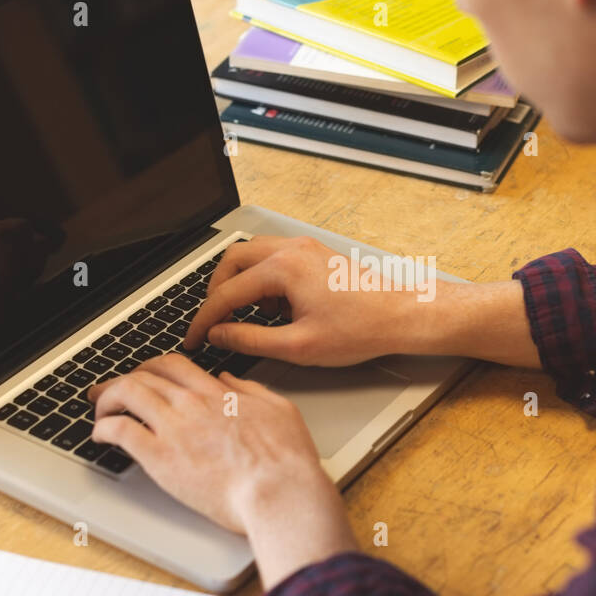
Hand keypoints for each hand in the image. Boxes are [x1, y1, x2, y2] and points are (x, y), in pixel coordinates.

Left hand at [87, 354, 357, 586]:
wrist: (278, 491)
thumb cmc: (286, 461)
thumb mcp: (279, 410)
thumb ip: (250, 391)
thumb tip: (229, 381)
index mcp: (219, 395)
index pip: (175, 366)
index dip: (152, 367)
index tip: (146, 376)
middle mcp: (192, 404)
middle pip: (145, 375)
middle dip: (123, 380)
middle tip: (111, 391)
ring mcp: (175, 428)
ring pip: (127, 394)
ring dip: (107, 399)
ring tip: (99, 411)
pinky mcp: (161, 457)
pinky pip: (120, 431)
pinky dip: (104, 429)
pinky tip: (99, 436)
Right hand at [183, 235, 421, 365]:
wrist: (401, 315)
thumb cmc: (361, 329)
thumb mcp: (298, 346)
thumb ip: (250, 339)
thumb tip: (220, 334)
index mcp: (283, 268)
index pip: (226, 293)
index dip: (204, 320)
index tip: (194, 338)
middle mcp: (291, 250)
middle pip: (232, 261)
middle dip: (217, 293)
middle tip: (215, 322)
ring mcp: (304, 248)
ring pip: (252, 256)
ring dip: (241, 284)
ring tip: (250, 317)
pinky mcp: (315, 254)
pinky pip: (274, 258)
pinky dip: (263, 280)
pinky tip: (277, 309)